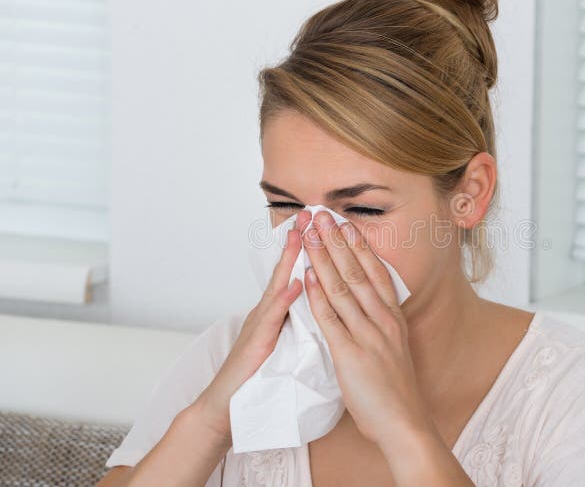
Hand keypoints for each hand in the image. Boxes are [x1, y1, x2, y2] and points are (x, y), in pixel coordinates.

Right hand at [193, 211, 314, 437]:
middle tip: (309, 213)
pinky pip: (272, 319)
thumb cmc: (256, 376)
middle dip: (297, 242)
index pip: (295, 275)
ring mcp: (259, 325)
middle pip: (284, 271)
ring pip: (277, 286)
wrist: (225, 407)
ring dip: (289, 260)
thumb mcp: (282, 342)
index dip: (308, 251)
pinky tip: (296, 283)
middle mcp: (267, 313)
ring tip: (302, 235)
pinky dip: (284, 300)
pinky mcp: (255, 343)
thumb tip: (316, 304)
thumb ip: (294, 320)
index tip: (321, 225)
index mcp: (277, 313)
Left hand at [301, 210, 433, 447]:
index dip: (358, 246)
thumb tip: (370, 311)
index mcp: (393, 318)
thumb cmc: (396, 392)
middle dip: (337, 241)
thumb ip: (381, 327)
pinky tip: (308, 275)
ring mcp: (368, 334)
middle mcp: (383, 320)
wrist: (404, 423)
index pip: (375, 272)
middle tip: (322, 216)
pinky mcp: (351, 353)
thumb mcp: (393, 350)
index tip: (345, 224)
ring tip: (310, 234)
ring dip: (324, 258)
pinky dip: (318, 294)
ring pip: (342, 287)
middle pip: (357, 272)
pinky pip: (331, 317)